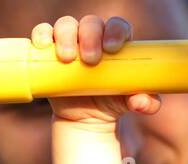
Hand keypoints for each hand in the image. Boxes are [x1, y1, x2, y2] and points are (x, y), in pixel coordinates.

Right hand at [32, 15, 160, 126]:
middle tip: (91, 60)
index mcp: (115, 41)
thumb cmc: (113, 101)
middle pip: (91, 23)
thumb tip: (141, 101)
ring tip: (67, 58)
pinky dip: (41, 35)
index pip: (117, 26)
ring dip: (66, 36)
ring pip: (66, 24)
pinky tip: (43, 46)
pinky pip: (43, 33)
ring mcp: (70, 41)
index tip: (112, 48)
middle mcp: (92, 36)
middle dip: (90, 37)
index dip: (115, 31)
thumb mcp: (132, 103)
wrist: (87, 117)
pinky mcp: (50, 51)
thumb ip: (146, 102)